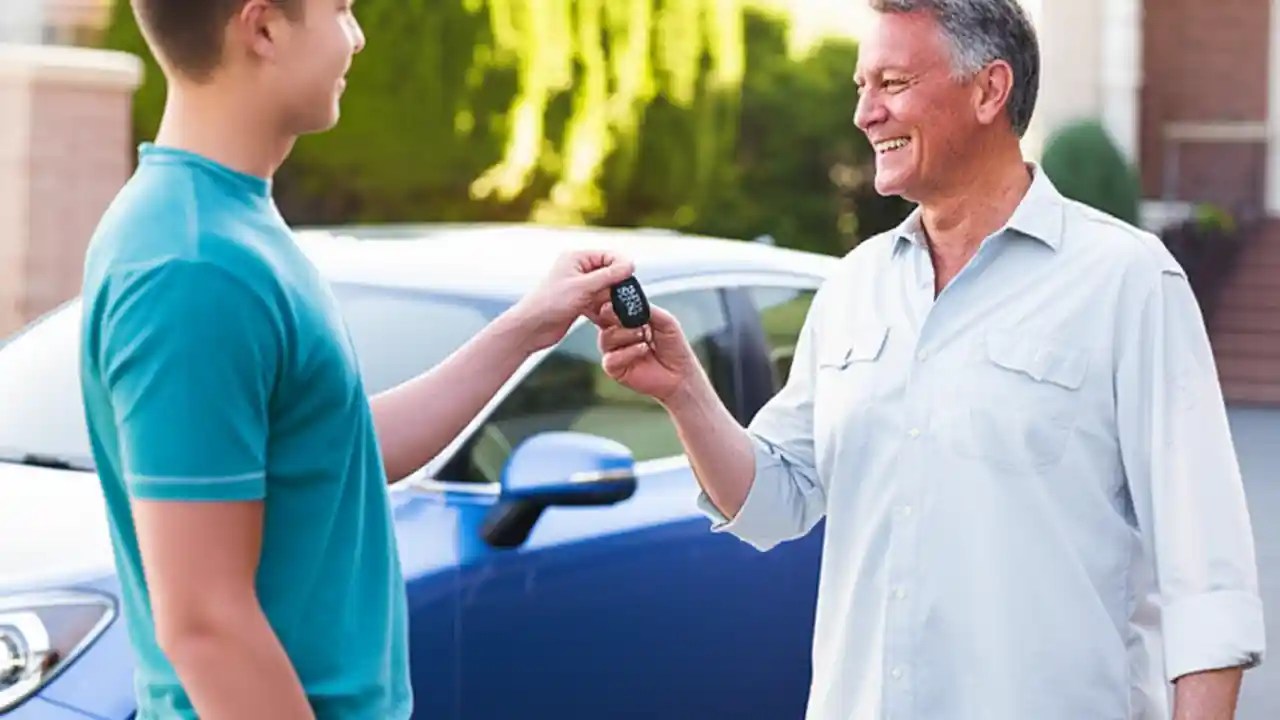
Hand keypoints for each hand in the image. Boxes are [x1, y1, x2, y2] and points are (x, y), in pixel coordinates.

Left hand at [509, 250, 635, 352]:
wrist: (530, 329)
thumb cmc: (550, 304)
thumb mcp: (583, 287)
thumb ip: (608, 276)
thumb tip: (630, 265)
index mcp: (577, 258)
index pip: (609, 256)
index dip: (622, 268)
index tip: (631, 282)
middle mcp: (578, 270)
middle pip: (610, 274)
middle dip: (617, 289)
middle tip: (621, 302)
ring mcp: (579, 287)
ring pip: (606, 292)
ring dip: (610, 303)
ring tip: (610, 313)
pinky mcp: (579, 303)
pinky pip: (599, 304)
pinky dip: (603, 312)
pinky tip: (603, 320)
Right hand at [597, 302, 699, 404]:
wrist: (680, 373)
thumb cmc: (673, 346)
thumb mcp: (665, 321)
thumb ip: (647, 310)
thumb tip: (631, 300)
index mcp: (625, 319)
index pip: (610, 306)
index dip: (609, 301)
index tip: (615, 297)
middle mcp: (616, 334)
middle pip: (602, 319)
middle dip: (612, 314)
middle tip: (624, 314)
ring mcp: (614, 351)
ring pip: (605, 338)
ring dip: (625, 333)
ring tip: (643, 335)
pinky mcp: (614, 369)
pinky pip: (610, 358)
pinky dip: (627, 352)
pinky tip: (643, 349)